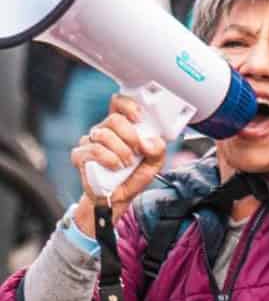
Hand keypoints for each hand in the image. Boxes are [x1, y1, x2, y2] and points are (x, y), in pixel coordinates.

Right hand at [70, 94, 165, 232]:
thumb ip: (158, 149)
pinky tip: (115, 167)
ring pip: (104, 134)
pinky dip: (109, 159)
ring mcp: (89, 141)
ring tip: (126, 163)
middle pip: (114, 119)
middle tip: (137, 151)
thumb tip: (147, 141)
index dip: (128, 105)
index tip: (139, 118)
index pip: (118, 103)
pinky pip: (94, 150)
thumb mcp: (155, 162)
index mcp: (122, 126)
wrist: (118, 197)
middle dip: (130, 135)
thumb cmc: (135, 175)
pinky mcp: (80, 155)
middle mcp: (104, 130)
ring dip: (121, 151)